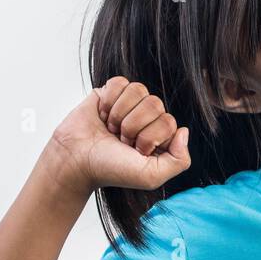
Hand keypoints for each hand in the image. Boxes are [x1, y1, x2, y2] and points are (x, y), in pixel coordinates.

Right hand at [46, 77, 190, 192]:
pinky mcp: (110, 92)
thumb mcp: (151, 176)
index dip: (149, 138)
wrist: (76, 160)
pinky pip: (119, 83)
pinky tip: (102, 115)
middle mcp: (149, 117)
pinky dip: (108, 101)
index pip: (169, 122)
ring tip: (111, 129)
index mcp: (161, 135)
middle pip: (155, 104)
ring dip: (119, 114)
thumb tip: (184, 132)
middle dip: (133, 126)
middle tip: (120, 140)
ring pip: (138, 90)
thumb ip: (179, 160)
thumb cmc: (111, 170)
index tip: (134, 151)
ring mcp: (130, 103)